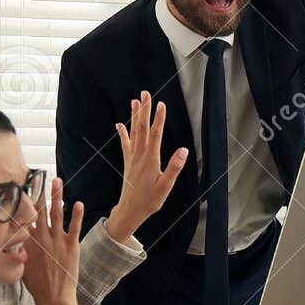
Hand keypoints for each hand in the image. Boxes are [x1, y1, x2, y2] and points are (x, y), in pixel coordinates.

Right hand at [24, 177, 84, 304]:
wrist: (53, 297)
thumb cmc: (37, 284)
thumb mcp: (22, 264)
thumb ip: (20, 249)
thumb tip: (13, 240)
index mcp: (27, 241)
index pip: (24, 217)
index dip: (24, 201)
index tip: (23, 187)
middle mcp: (41, 238)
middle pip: (39, 209)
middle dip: (40, 191)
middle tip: (40, 176)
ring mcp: (56, 241)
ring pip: (56, 213)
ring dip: (57, 196)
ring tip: (58, 181)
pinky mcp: (71, 246)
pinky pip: (74, 227)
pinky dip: (76, 214)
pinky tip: (78, 202)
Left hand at [108, 91, 187, 243]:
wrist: (130, 210)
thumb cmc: (150, 200)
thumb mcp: (166, 186)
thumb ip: (174, 167)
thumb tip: (183, 150)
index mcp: (150, 159)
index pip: (155, 134)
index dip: (159, 118)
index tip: (162, 104)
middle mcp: (140, 155)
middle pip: (143, 128)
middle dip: (144, 110)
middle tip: (145, 93)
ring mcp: (132, 157)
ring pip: (134, 132)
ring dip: (135, 116)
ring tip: (134, 101)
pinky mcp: (128, 162)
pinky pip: (125, 144)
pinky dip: (123, 133)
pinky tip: (120, 124)